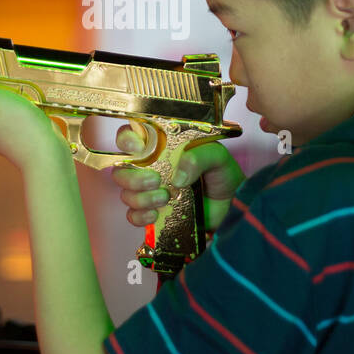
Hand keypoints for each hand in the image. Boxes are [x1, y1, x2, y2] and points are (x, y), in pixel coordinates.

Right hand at [110, 123, 244, 233]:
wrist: (232, 205)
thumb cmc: (223, 174)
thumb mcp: (217, 157)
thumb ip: (199, 157)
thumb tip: (177, 177)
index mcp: (161, 147)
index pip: (132, 137)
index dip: (126, 139)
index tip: (136, 147)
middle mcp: (150, 167)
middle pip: (121, 169)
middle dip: (133, 177)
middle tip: (156, 181)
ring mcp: (149, 192)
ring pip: (126, 193)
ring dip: (140, 198)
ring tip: (165, 198)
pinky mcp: (153, 213)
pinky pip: (133, 215)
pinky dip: (140, 216)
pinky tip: (156, 215)